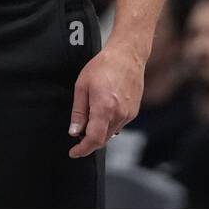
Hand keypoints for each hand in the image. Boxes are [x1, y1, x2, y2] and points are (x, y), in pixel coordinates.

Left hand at [68, 42, 144, 157]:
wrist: (127, 56)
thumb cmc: (103, 66)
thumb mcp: (82, 86)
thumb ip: (78, 112)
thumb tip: (74, 132)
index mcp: (104, 108)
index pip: (94, 139)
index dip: (83, 149)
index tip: (74, 152)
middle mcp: (119, 114)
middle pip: (103, 139)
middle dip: (89, 141)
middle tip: (78, 132)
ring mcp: (129, 114)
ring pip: (111, 133)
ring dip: (100, 132)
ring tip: (92, 114)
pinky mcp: (134, 111)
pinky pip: (119, 125)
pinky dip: (109, 124)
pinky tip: (104, 109)